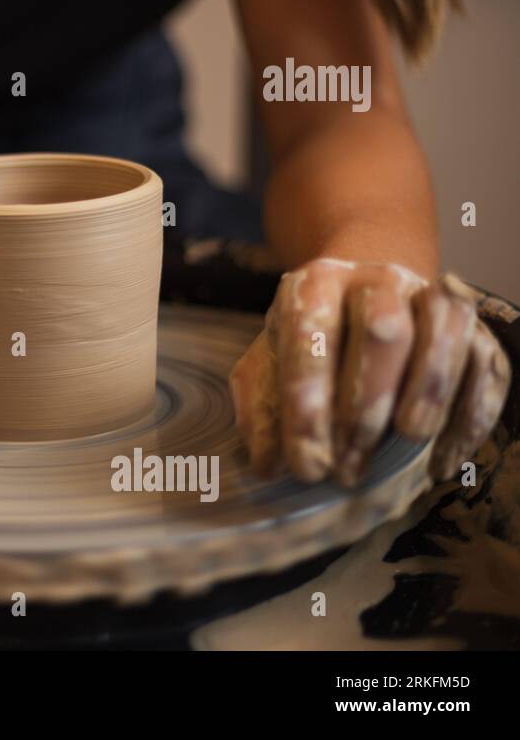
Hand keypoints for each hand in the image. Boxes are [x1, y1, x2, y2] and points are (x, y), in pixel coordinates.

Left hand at [230, 258, 510, 485]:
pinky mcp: (474, 325)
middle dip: (365, 407)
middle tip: (350, 469)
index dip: (307, 404)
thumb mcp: (272, 366)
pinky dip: (471, 414)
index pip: (309, 336)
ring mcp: (430, 295)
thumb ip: (263, 409)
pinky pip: (487, 362)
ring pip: (443, 332)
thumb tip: (262, 467)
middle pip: (383, 330)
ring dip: (429, 393)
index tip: (306, 465)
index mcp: (316, 284)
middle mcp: (376, 280)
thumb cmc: (312, 342)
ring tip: (407, 444)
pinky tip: (444, 458)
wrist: (365, 296)